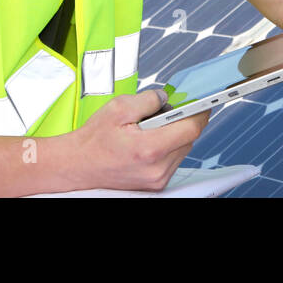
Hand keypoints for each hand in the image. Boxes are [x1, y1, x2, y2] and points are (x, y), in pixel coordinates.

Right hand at [69, 89, 210, 191]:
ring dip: (176, 134)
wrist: (78, 165)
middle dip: (183, 120)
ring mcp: (157, 179)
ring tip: (154, 125)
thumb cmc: (94, 140)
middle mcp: (157, 169)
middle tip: (169, 109)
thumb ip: (148, 99)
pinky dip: (168, 146)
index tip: (204, 101)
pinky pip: (173, 160)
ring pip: (183, 149)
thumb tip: (167, 98)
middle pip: (189, 138)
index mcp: (149, 149)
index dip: (200, 111)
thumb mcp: (119, 108)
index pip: (190, 128)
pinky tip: (151, 139)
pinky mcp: (156, 184)